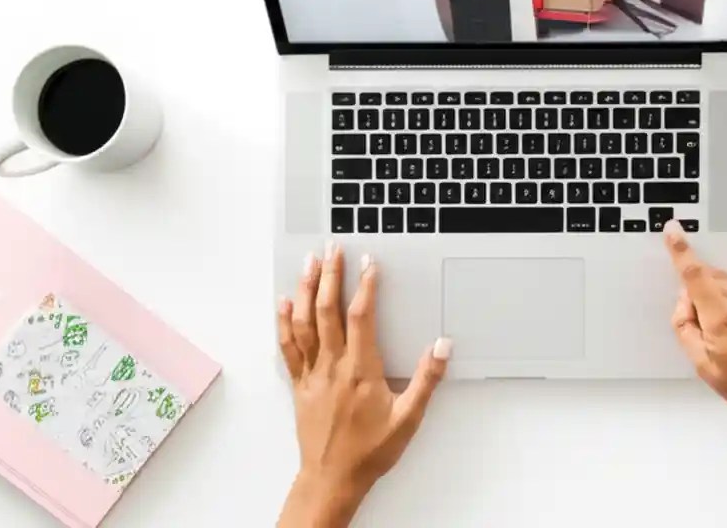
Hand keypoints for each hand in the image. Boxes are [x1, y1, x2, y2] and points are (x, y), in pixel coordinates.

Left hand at [276, 242, 451, 527]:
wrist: (333, 478)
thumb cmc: (370, 451)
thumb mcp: (409, 418)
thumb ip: (427, 379)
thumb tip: (442, 346)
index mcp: (360, 370)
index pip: (361, 316)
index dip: (365, 286)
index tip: (369, 263)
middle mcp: (332, 366)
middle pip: (328, 310)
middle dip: (331, 275)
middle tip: (333, 249)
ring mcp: (312, 374)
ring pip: (304, 323)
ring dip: (306, 290)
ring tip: (309, 263)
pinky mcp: (300, 385)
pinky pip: (288, 347)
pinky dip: (285, 322)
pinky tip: (285, 303)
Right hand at [663, 220, 726, 432]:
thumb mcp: (705, 366)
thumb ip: (686, 330)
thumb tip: (683, 305)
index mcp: (720, 314)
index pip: (694, 274)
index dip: (680, 251)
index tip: (672, 229)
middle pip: (705, 279)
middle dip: (693, 296)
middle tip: (699, 332)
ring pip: (722, 283)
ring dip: (711, 298)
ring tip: (721, 337)